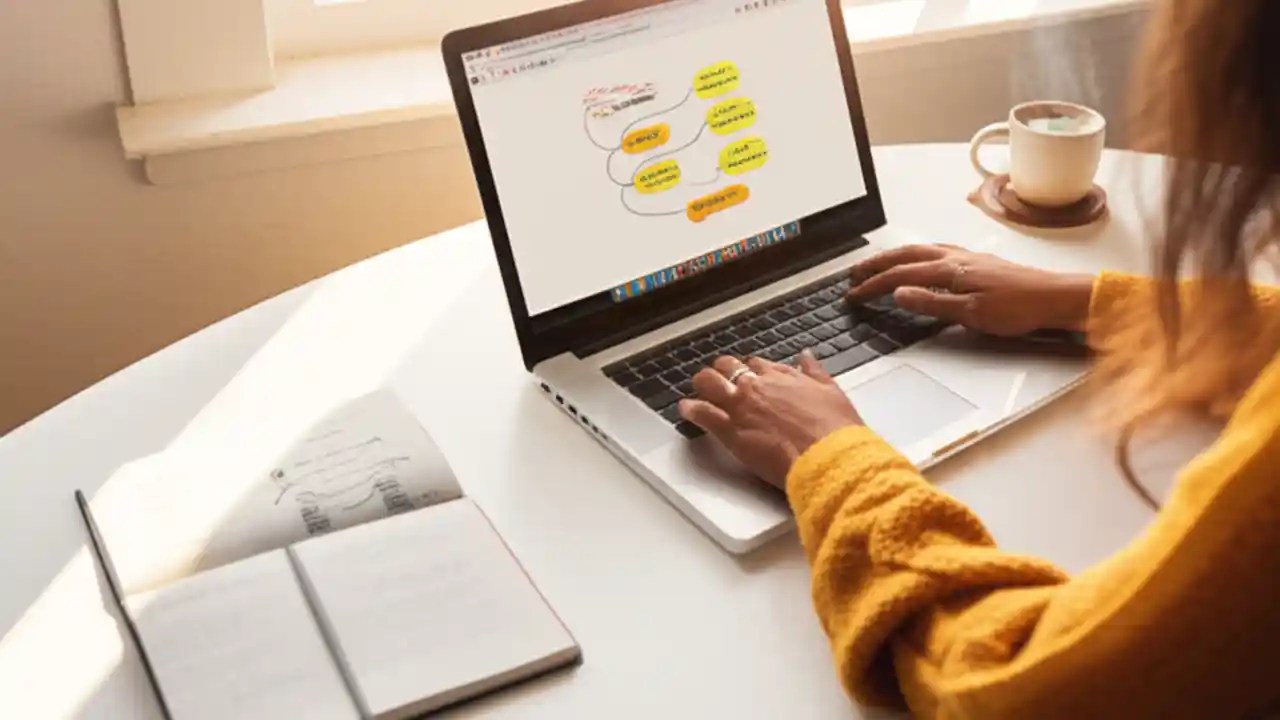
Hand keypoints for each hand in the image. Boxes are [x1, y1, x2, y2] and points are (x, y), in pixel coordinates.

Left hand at [678, 352, 862, 489]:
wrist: (828, 456)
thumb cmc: (835, 430)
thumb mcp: (831, 392)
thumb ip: (815, 372)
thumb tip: (806, 356)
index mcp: (782, 376)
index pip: (756, 363)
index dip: (749, 369)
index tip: (747, 374)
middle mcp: (758, 386)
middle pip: (728, 367)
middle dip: (722, 371)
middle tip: (719, 379)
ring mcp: (741, 406)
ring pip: (709, 384)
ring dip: (703, 385)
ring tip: (698, 389)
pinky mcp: (730, 430)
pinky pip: (702, 413)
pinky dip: (691, 409)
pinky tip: (685, 409)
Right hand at [847, 244, 1094, 335]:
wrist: (1055, 298)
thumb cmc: (1020, 307)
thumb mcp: (972, 313)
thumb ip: (932, 303)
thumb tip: (899, 294)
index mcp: (950, 269)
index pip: (900, 275)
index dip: (874, 285)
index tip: (854, 293)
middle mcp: (955, 257)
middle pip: (905, 255)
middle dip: (876, 264)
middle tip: (854, 273)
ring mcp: (967, 257)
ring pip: (920, 250)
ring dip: (894, 257)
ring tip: (878, 265)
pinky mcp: (977, 262)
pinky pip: (935, 252)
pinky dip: (917, 255)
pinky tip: (919, 262)